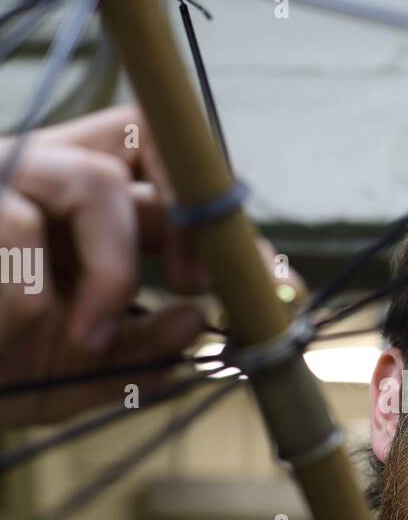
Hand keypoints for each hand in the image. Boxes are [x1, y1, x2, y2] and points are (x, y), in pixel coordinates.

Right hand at [0, 104, 278, 428]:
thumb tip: (202, 325)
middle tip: (196, 288)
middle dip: (190, 215)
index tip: (269, 282)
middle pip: (145, 141)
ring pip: (95, 184)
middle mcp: (43, 179)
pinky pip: (19, 228)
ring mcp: (0, 180)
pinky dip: (28, 294)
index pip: (167, 180)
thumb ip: (138, 357)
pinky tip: (11, 327)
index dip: (222, 219)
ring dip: (112, 271)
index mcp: (79, 215)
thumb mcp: (70, 377)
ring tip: (84, 339)